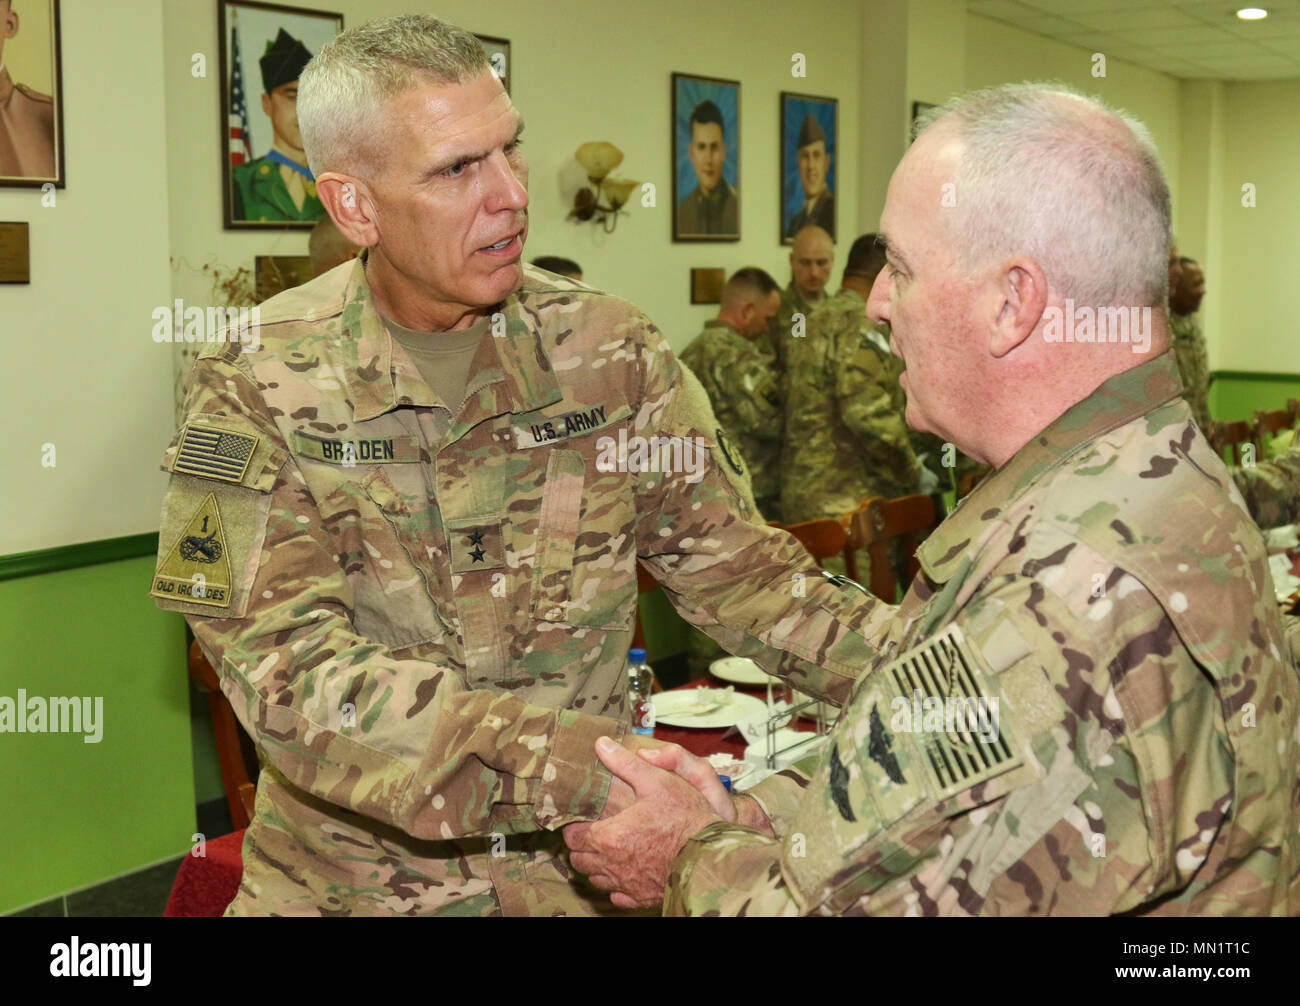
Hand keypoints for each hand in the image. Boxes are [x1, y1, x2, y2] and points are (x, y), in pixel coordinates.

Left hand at [564, 736, 722, 908]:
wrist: (711, 854)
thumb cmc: (686, 818)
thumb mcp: (657, 781)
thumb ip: (625, 763)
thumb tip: (601, 744)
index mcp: (609, 837)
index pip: (573, 837)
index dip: (573, 827)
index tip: (580, 818)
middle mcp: (612, 865)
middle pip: (580, 861)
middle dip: (582, 847)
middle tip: (592, 832)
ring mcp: (627, 885)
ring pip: (596, 880)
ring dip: (597, 866)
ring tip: (608, 850)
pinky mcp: (642, 898)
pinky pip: (617, 896)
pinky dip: (616, 885)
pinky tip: (626, 871)